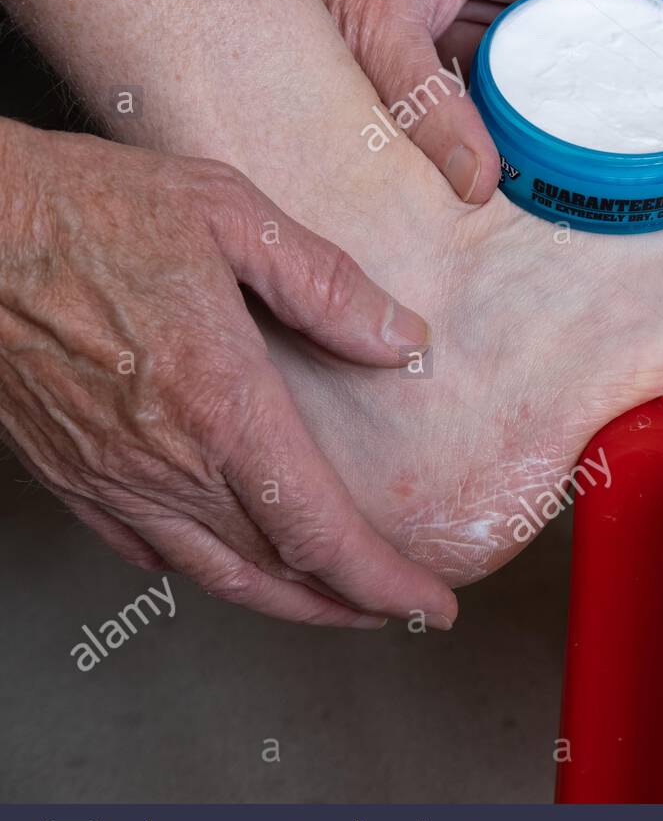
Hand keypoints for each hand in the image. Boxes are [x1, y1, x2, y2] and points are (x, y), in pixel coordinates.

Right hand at [0, 120, 457, 628]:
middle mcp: (168, 462)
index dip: (386, 583)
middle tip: (399, 611)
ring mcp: (112, 479)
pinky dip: (207, 572)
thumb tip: (402, 339)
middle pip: (279, 572)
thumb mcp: (228, 213)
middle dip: (352, 605)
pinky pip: (148, 552)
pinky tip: (233, 564)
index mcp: (221, 404)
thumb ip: (325, 284)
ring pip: (216, 577)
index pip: (322, 532)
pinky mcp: (72, 476)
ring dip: (288, 604)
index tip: (432, 607)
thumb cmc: (86, 209)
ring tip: (335, 606)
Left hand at [298, 0, 662, 202]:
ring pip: (588, 36)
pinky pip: (538, 55)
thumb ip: (425, 101)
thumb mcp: (375, 20)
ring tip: (646, 157)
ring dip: (619, 92)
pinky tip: (565, 147)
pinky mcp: (478, 12)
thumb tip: (479, 181)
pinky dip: (559, 99)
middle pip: (630, 10)